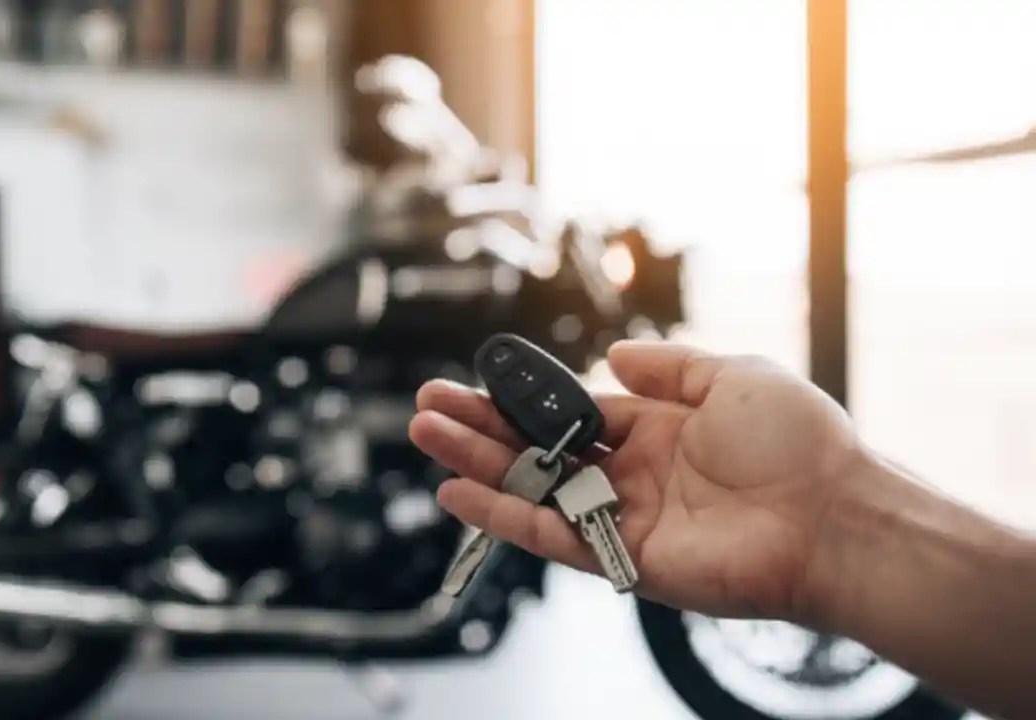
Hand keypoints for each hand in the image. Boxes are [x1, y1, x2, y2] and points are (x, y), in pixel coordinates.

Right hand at [409, 341, 866, 622]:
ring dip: (475, 464)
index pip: (570, 414)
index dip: (523, 399)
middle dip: (482, 427)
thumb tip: (616, 355)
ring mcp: (622, 518)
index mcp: (655, 431)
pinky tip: (457, 492)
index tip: (479, 379)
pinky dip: (501, 516)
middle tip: (429, 404)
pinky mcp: (621, 559)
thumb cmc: (800, 444)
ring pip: (531, 490)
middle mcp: (630, 475)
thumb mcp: (733, 375)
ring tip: (426, 434)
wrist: (835, 516)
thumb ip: (670, 366)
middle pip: (538, 450)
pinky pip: (549, 536)